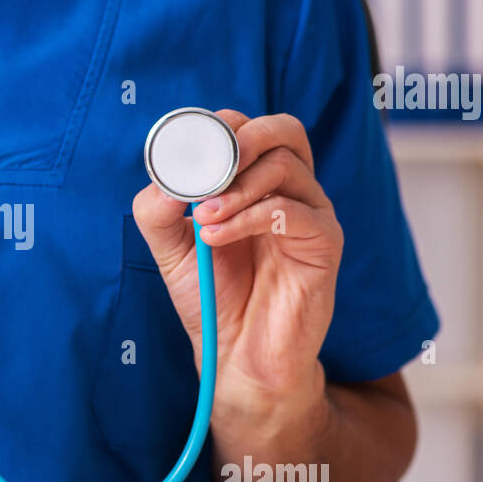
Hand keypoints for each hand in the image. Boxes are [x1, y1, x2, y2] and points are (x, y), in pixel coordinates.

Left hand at [132, 110, 342, 435]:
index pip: (248, 128)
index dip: (216, 129)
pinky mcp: (324, 244)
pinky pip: (293, 212)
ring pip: (286, 166)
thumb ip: (158, 209)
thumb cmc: (211, 295)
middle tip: (205, 166)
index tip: (183, 153)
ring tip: (202, 219)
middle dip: (240, 138)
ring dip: (236, 186)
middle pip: (283, 130)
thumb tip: (167, 177)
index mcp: (256, 181)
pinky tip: (216, 237)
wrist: (235, 354)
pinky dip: (249, 217)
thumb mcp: (169, 247)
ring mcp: (310, 213)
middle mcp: (289, 189)